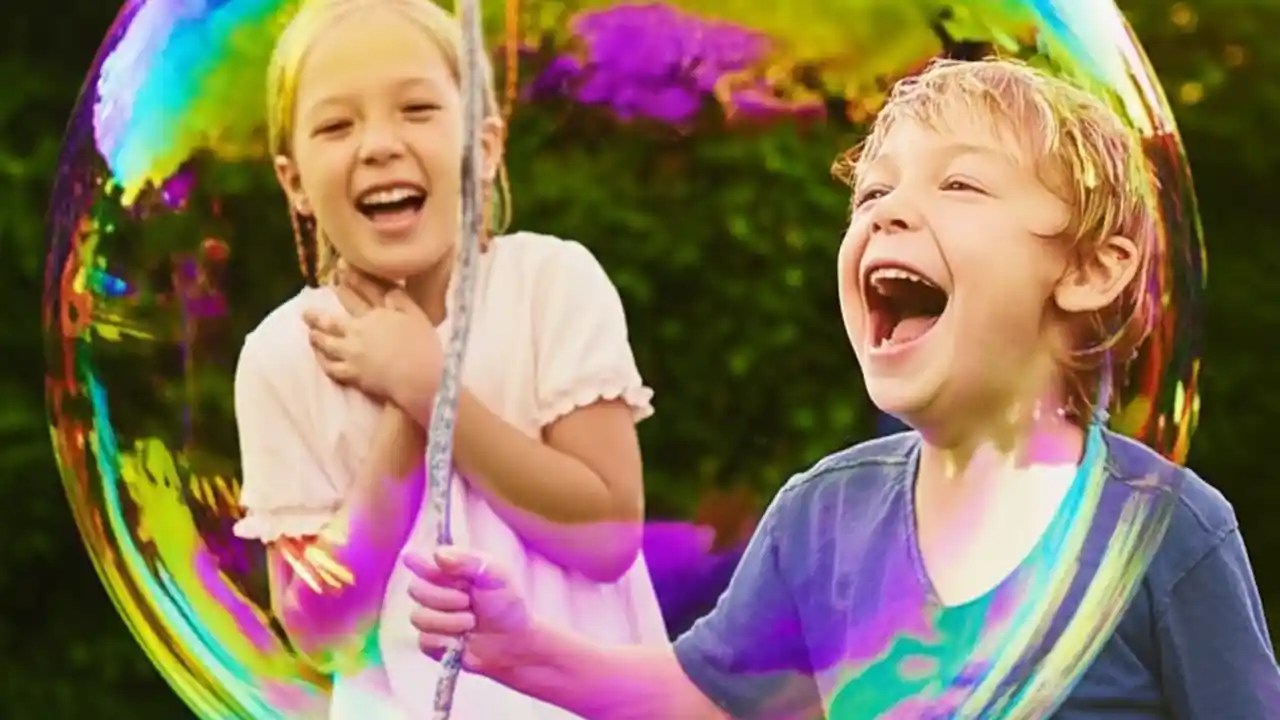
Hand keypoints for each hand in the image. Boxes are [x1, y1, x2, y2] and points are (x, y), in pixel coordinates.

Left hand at [302, 265, 442, 401]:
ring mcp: (352, 353)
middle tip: (305, 313)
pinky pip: (331, 366)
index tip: (336, 274)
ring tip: (311, 333)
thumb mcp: (417, 316)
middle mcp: (358, 331)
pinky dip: (322, 360)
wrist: (418, 378)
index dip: (348, 284)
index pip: (358, 297)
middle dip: (318, 316)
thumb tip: (388, 291)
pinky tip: (319, 357)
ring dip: (317, 336)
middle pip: (333, 322)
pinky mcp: (352, 374)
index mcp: (376, 315)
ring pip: (327, 343)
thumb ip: (401, 301)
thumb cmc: (423, 346)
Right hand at [405, 548, 531, 677]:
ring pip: (419, 617)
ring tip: (471, 622)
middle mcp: (437, 593)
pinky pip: (425, 640)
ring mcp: (432, 619)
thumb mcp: (496, 575)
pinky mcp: (433, 644)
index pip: (423, 564)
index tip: (410, 559)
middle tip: (468, 602)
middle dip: (442, 598)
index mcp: (450, 573)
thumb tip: (437, 554)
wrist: (514, 643)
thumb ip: (468, 561)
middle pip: (415, 590)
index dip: (416, 563)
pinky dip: (446, 641)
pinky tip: (462, 641)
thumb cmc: (507, 604)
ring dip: (449, 621)